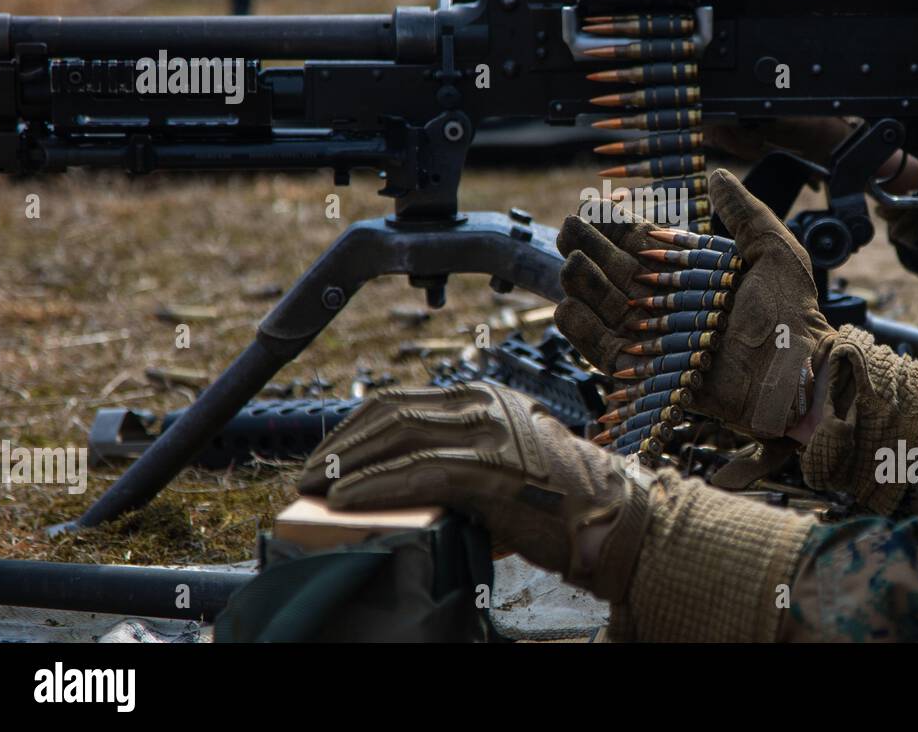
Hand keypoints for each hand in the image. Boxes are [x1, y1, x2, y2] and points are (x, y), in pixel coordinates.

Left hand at [298, 383, 650, 600]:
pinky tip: (345, 501)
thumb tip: (398, 488)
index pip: (403, 400)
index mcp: (485, 398)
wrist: (609, 519)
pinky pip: (416, 473)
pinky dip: (373, 487)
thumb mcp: (503, 466)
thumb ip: (456, 463)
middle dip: (341, 444)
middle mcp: (484, 405)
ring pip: (397, 437)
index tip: (327, 454)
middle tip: (308, 473)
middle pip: (392, 412)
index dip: (355, 427)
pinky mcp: (489, 468)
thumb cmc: (556, 503)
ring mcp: (488, 433)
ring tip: (315, 489)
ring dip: (346, 465)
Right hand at [555, 168, 836, 439]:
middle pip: (607, 270)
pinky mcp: (641, 370)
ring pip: (595, 304)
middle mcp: (662, 301)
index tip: (594, 206)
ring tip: (579, 266)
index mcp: (687, 271)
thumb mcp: (773, 249)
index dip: (613, 225)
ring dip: (582, 283)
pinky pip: (597, 348)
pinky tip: (573, 307)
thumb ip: (743, 211)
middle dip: (588, 248)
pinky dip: (581, 328)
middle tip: (573, 229)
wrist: (794, 368)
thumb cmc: (791, 312)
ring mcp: (649, 335)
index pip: (637, 242)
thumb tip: (716, 174)